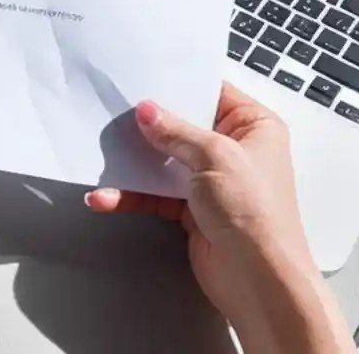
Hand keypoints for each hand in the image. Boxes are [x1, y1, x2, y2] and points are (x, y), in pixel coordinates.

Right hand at [86, 83, 354, 353]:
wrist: (259, 280)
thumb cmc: (253, 211)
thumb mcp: (215, 157)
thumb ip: (176, 132)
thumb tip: (147, 110)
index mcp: (254, 127)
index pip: (213, 94)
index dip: (179, 85)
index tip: (142, 78)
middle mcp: (235, 150)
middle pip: (183, 127)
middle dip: (148, 126)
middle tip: (112, 112)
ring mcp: (212, 181)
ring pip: (165, 162)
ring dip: (134, 163)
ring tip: (100, 155)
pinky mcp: (193, 210)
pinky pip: (157, 194)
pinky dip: (132, 195)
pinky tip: (107, 197)